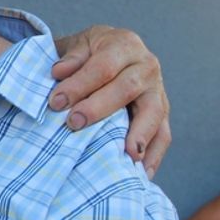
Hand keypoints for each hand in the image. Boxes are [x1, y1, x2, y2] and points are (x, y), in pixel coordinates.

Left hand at [51, 25, 169, 176]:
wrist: (111, 52)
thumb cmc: (89, 54)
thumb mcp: (78, 45)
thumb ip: (70, 58)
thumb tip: (59, 71)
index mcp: (124, 44)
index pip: (103, 66)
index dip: (79, 84)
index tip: (55, 102)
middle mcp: (146, 65)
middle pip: (127, 87)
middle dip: (99, 107)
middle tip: (74, 123)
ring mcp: (158, 90)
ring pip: (154, 112)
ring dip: (138, 135)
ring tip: (127, 155)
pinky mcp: (162, 112)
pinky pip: (164, 134)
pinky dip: (154, 155)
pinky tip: (141, 174)